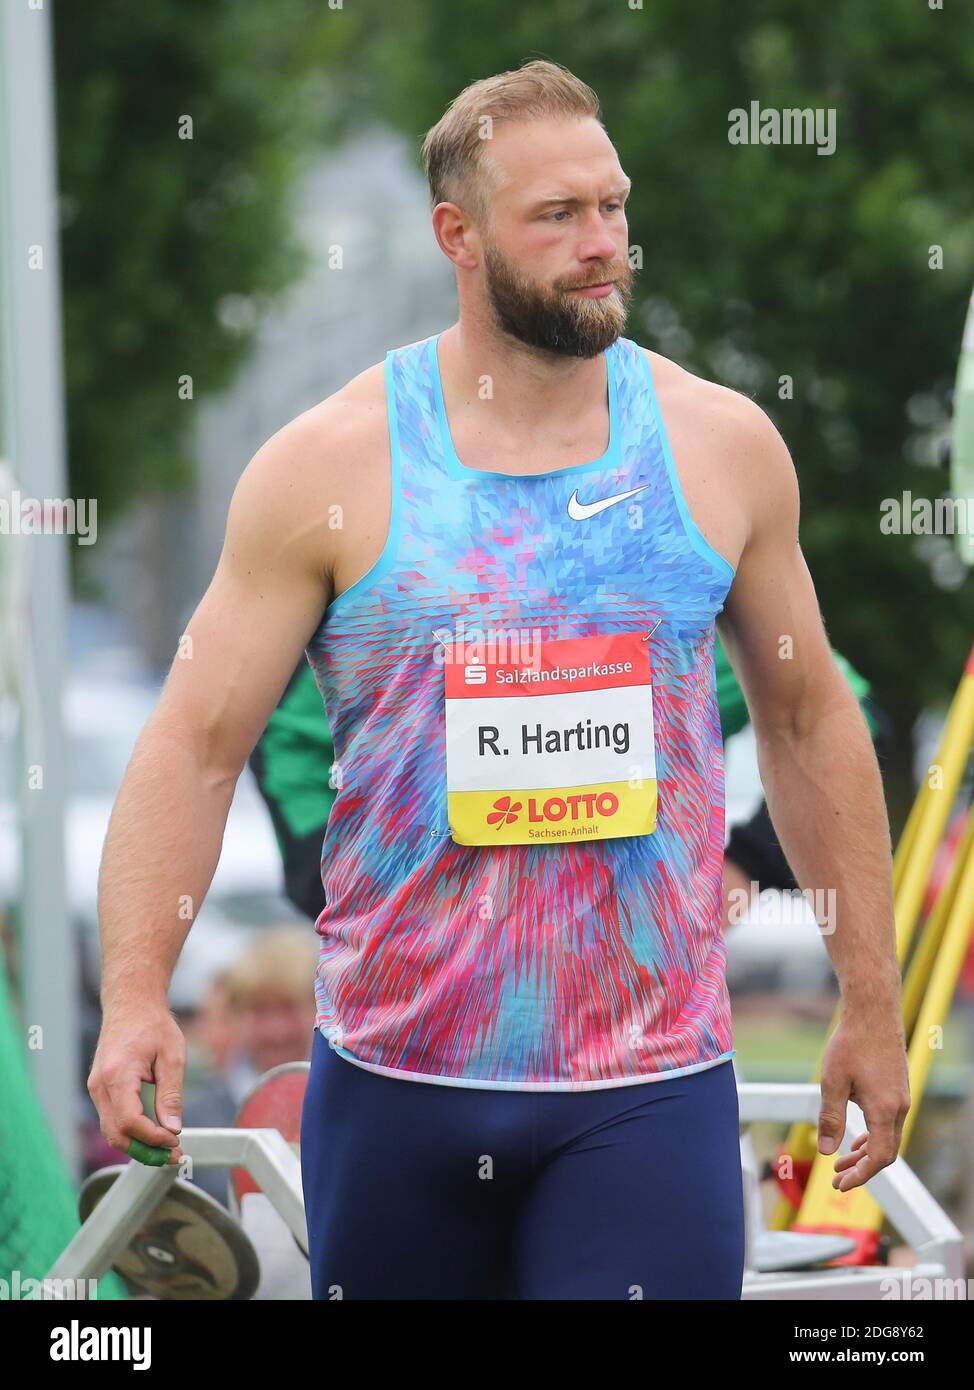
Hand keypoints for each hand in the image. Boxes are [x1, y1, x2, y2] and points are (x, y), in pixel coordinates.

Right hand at [87, 1004, 185, 1165]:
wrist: (131, 1004)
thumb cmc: (153, 1025)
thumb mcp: (172, 1057)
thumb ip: (171, 1095)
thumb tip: (173, 1128)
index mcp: (118, 1074)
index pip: (130, 1121)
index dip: (153, 1138)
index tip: (175, 1140)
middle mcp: (100, 1085)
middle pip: (116, 1134)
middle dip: (145, 1150)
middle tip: (173, 1155)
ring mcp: (96, 1088)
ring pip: (111, 1130)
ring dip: (138, 1144)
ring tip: (166, 1149)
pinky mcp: (99, 1089)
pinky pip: (111, 1119)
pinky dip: (130, 1132)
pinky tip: (152, 1134)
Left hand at [817, 1011, 910, 1191]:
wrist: (873, 1014)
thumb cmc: (851, 1044)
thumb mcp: (832, 1082)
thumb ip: (830, 1118)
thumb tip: (827, 1151)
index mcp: (884, 1110)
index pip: (878, 1157)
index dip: (861, 1175)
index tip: (841, 1184)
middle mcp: (898, 1107)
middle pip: (886, 1152)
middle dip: (862, 1168)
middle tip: (837, 1178)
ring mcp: (901, 1098)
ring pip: (888, 1138)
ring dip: (866, 1153)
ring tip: (842, 1161)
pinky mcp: (897, 1090)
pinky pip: (889, 1124)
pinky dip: (873, 1136)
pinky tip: (856, 1138)